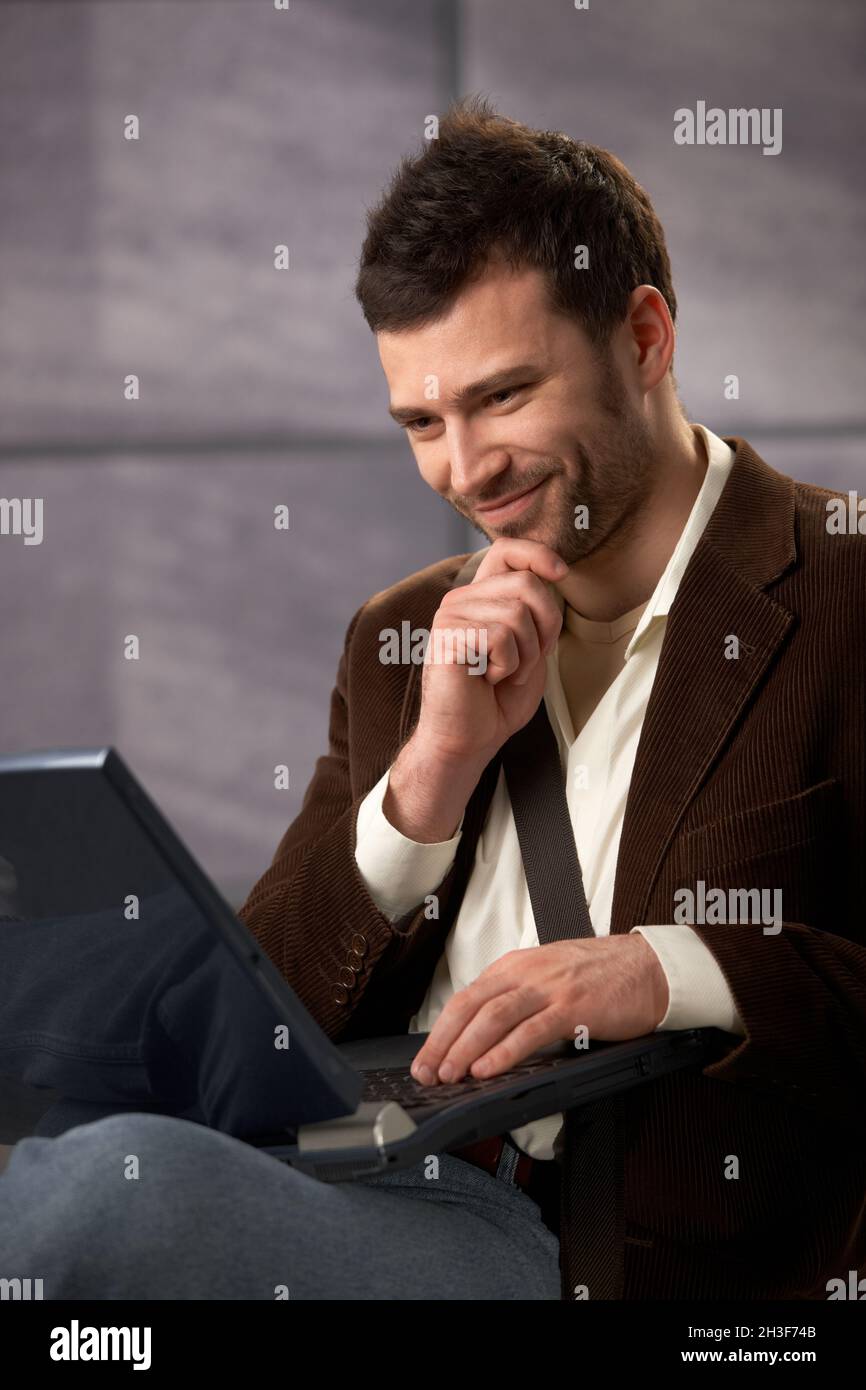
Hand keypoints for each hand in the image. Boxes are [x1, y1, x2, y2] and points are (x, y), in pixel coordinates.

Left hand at [410, 934, 669, 1085]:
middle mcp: (526, 972)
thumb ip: (516, 1000)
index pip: (465, 999)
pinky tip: (488, 1069)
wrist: (649, 967)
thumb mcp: (547, 978)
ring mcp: (549, 988)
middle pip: (470, 1007)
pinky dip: (504, 1051)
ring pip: (493, 1017)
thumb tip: (480, 1038)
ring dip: (466, 1049)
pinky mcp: (573, 1007)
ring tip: (450, 1076)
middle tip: (426, 1074)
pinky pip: (530, 1031)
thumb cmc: (601, 977)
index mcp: (514, 966)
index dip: (440, 1031)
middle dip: (442, 1043)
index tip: (424, 1059)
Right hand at [413, 537, 566, 767]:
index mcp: (480, 597)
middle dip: (545, 627)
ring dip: (525, 655)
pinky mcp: (447, 635)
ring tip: (503, 674)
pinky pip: (501, 638)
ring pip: (517, 614)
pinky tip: (487, 679)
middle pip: (526, 584)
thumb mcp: (529, 647)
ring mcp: (450, 615)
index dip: (538, 554)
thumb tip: (553, 575)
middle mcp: (462, 599)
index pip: (506, 551)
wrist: (469, 738)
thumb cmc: (498, 699)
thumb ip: (535, 611)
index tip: (561, 573)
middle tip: (528, 661)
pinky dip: (507, 666)